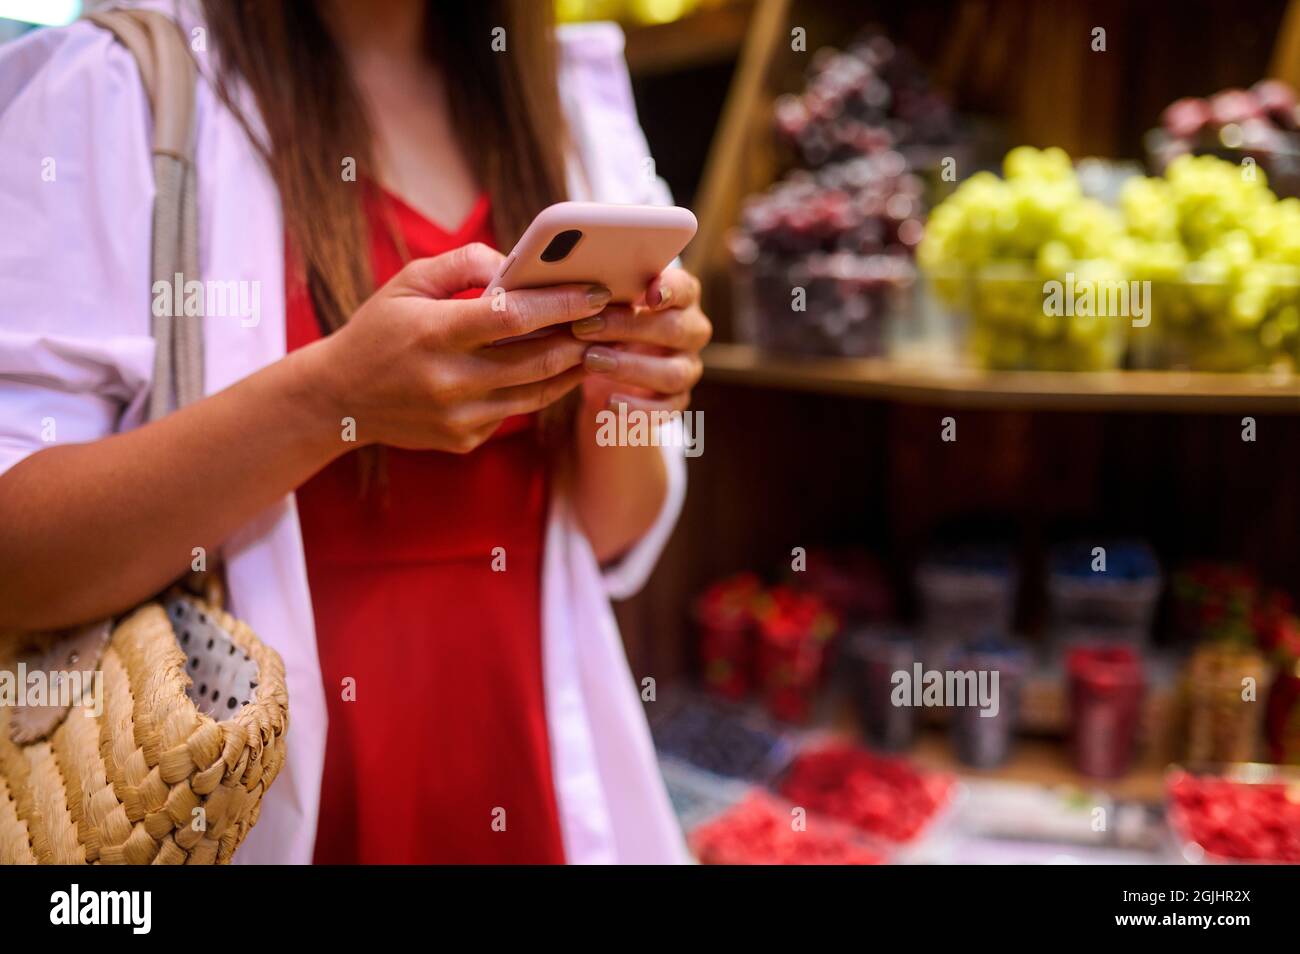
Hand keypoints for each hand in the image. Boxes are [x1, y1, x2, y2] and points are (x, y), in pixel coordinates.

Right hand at [302, 242, 609, 452]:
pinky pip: (514, 412)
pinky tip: (553, 370)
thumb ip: (464, 263)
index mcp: (434, 333)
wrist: (339, 400)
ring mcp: (459, 417)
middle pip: (536, 360)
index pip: (512, 317)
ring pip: (536, 393)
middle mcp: (449, 380)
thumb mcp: (408, 281)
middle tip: (609, 319)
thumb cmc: (378, 330)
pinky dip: (537, 390)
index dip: (560, 304)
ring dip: (572, 368)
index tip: (595, 290)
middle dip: (580, 338)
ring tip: (594, 344)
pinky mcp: (464, 440)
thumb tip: (517, 264)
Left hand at [570, 266, 711, 416]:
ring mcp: (688, 367)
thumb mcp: (604, 301)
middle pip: (675, 329)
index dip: (670, 290)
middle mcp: (692, 331)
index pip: (684, 289)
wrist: (605, 364)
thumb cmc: (605, 317)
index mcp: (681, 298)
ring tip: (591, 362)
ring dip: (631, 368)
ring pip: (673, 372)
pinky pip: (666, 409)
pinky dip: (638, 408)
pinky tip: (610, 402)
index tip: (649, 294)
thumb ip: (605, 291)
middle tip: (584, 328)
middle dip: (628, 328)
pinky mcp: (677, 400)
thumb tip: (581, 287)